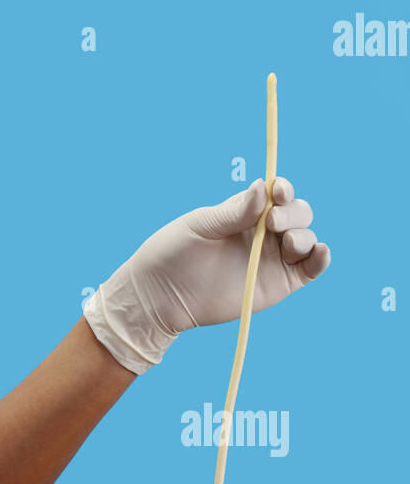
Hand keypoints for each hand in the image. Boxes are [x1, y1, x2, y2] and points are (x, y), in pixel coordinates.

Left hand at [83, 177, 330, 374]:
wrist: (163, 295)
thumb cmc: (174, 252)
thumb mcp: (201, 226)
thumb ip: (234, 212)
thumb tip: (264, 187)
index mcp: (245, 211)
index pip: (276, 194)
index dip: (283, 189)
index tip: (278, 192)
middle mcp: (264, 232)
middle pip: (298, 214)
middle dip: (293, 213)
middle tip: (272, 222)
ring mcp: (273, 258)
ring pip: (306, 238)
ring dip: (305, 235)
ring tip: (287, 242)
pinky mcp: (280, 284)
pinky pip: (310, 269)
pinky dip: (321, 259)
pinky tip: (320, 252)